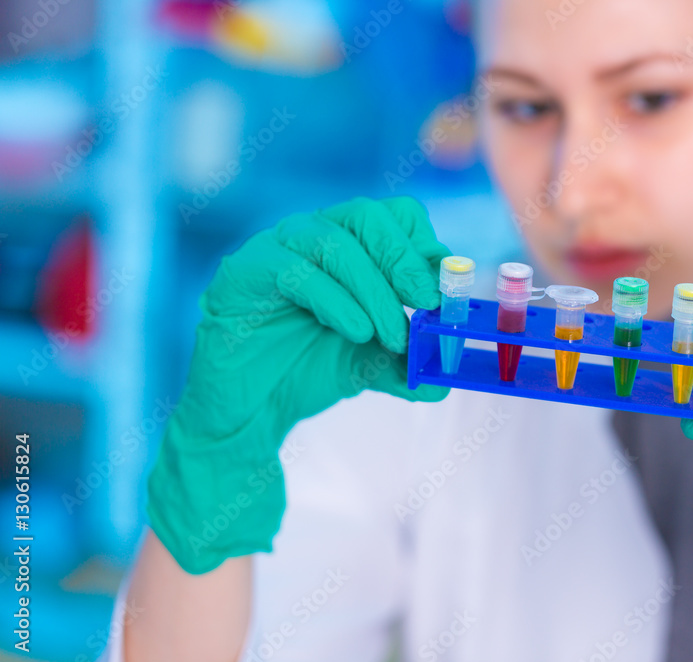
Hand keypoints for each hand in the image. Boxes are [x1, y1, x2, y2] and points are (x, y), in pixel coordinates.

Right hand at [147, 197, 449, 573]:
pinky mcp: (243, 272)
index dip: (423, 245)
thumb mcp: (372, 365)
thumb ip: (411, 364)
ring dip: (374, 289)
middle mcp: (311, 235)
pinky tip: (356, 332)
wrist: (248, 412)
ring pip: (333, 240)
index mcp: (348, 244)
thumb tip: (446, 379)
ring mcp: (274, 248)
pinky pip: (293, 270)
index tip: (443, 289)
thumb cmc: (306, 373)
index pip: (395, 215)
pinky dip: (336, 300)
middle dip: (403, 258)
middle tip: (428, 303)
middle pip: (366, 215)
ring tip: (390, 336)